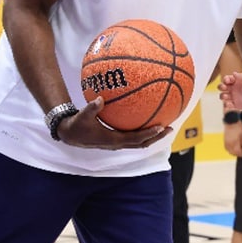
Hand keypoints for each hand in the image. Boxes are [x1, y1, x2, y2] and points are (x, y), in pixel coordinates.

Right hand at [55, 97, 171, 149]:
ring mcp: (118, 143)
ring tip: (165, 126)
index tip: (160, 127)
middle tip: (170, 128)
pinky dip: (143, 132)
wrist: (71, 135)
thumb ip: (92, 108)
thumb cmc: (78, 125)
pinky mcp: (116, 140)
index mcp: (113, 140)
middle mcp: (118, 144)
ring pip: (140, 142)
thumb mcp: (83, 116)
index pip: (135, 139)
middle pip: (143, 143)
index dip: (148, 134)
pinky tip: (147, 119)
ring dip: (152, 136)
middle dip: (157, 137)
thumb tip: (100, 98)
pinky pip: (133, 137)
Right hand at [220, 72, 241, 112]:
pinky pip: (228, 105)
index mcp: (239, 81)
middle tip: (224, 87)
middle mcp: (236, 88)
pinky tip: (229, 104)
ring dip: (222, 96)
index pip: (228, 79)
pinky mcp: (237, 105)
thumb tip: (234, 73)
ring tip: (226, 96)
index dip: (226, 79)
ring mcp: (235, 97)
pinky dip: (227, 105)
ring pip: (224, 96)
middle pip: (223, 87)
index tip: (227, 80)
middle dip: (221, 86)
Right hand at [223, 120, 241, 157]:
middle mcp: (229, 144)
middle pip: (233, 153)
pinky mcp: (224, 140)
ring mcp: (226, 142)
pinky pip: (227, 148)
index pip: (238, 152)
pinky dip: (230, 149)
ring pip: (229, 151)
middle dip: (238, 154)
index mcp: (234, 143)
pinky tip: (234, 147)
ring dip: (234, 152)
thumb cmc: (239, 128)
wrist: (231, 121)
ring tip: (239, 149)